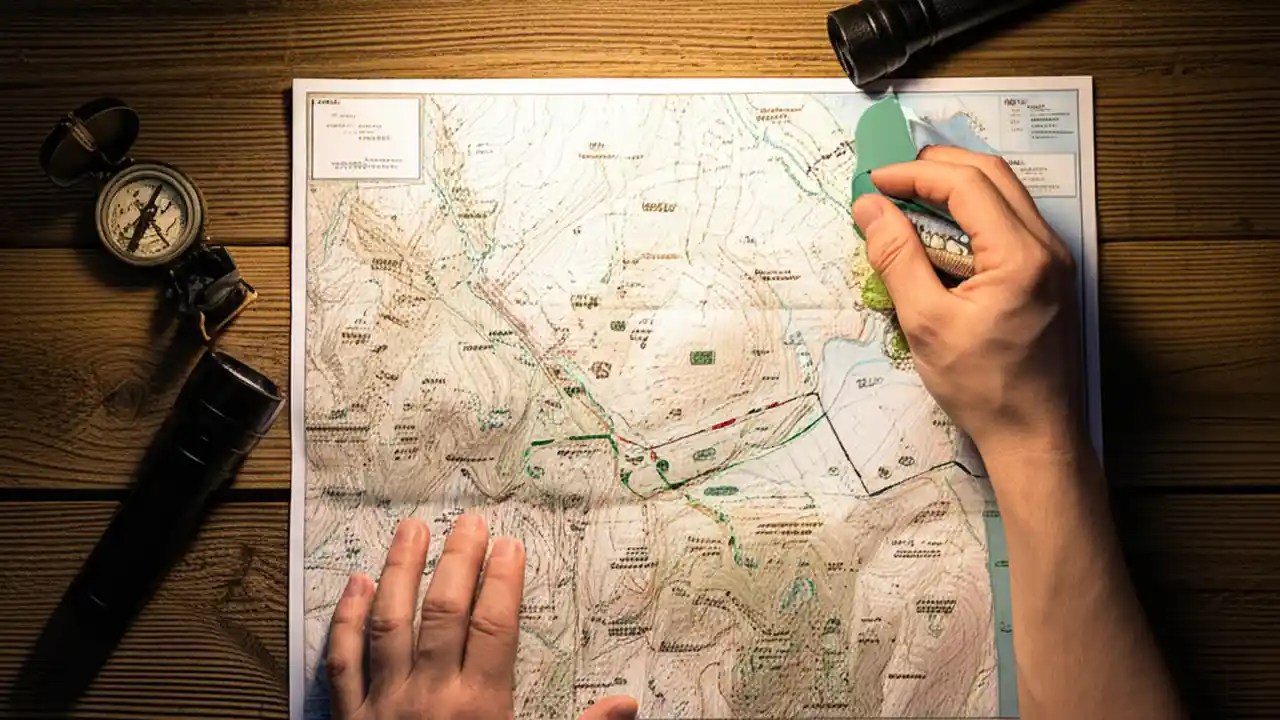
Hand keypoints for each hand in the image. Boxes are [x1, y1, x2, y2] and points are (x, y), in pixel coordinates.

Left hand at [327, 515, 637, 719]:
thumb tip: (629, 705)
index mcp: (481, 707)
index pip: (494, 625)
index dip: (503, 579)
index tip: (510, 544)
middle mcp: (430, 697)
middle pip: (442, 611)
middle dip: (456, 561)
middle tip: (468, 522)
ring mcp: (384, 706)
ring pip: (389, 623)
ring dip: (400, 571)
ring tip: (410, 531)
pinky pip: (343, 662)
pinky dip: (346, 621)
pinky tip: (355, 585)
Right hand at [851, 146, 1083, 461]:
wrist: (1037, 436)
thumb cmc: (983, 388)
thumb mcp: (926, 323)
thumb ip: (897, 258)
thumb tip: (870, 209)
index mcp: (1021, 256)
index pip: (966, 185)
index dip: (915, 174)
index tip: (875, 182)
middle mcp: (1047, 247)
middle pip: (992, 175)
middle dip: (937, 166)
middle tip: (891, 177)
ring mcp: (1054, 260)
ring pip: (1005, 195)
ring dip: (956, 187)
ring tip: (909, 200)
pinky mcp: (1050, 276)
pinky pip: (1011, 224)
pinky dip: (973, 215)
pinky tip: (940, 235)